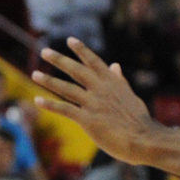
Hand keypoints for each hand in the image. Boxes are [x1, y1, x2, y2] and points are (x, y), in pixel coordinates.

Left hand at [31, 38, 159, 164]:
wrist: (145, 139)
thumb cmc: (139, 121)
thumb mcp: (130, 96)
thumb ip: (120, 81)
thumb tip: (115, 65)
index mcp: (112, 83)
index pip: (94, 61)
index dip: (82, 50)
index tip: (70, 40)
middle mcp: (101, 89)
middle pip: (76, 71)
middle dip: (59, 60)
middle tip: (44, 51)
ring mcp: (94, 104)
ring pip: (66, 89)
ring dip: (49, 81)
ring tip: (34, 74)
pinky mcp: (88, 120)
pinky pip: (65, 110)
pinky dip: (50, 105)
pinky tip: (37, 100)